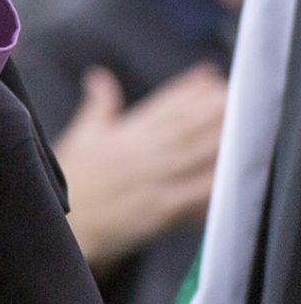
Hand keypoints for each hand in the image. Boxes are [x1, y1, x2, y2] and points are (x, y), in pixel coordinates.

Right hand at [56, 64, 225, 272]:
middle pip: (183, 127)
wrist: (63, 228)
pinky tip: (231, 173)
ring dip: (218, 139)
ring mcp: (152, 182)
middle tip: (235, 95)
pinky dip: (213, 184)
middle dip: (210, 109)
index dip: (187, 91)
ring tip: (240, 123)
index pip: (161, 107)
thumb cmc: (71, 182)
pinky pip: (194, 196)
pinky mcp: (160, 212)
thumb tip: (99, 76)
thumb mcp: (80, 137)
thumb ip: (98, 106)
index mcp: (123, 135)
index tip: (210, 77)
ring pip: (193, 156)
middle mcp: (140, 154)